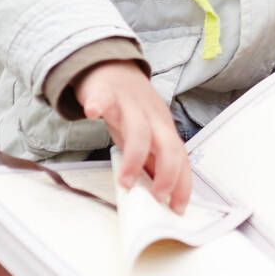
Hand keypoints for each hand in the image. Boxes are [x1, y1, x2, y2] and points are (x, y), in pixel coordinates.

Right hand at [74, 61, 192, 213]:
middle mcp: (152, 118)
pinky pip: (103, 97)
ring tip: (125, 181)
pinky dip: (97, 104)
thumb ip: (151, 160)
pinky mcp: (107, 93)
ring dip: (135, 157)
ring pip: (139, 129)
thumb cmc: (130, 109)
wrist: (114, 68)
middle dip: (167, 173)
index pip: (181, 158)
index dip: (182, 183)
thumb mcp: (147, 136)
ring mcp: (130, 105)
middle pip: (168, 144)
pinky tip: (91, 112)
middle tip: (157, 197)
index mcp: (164, 130)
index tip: (178, 208)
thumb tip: (155, 196)